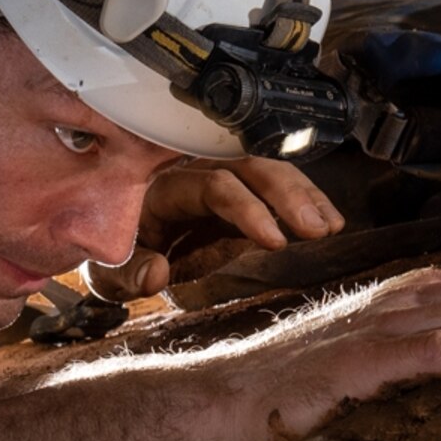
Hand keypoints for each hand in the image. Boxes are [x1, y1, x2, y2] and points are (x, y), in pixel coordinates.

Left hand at [89, 156, 346, 298]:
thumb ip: (128, 273)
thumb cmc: (115, 255)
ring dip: (304, 195)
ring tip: (331, 226)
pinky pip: (275, 191)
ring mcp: (223, 183)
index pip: (216, 186)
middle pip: (251, 167)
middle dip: (288, 193)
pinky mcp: (242, 199)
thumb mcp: (109, 271)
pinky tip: (328, 222)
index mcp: (165, 186)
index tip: (276, 241)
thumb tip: (156, 274)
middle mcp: (197, 174)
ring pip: (268, 172)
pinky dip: (304, 202)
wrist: (117, 249)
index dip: (248, 209)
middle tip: (317, 227)